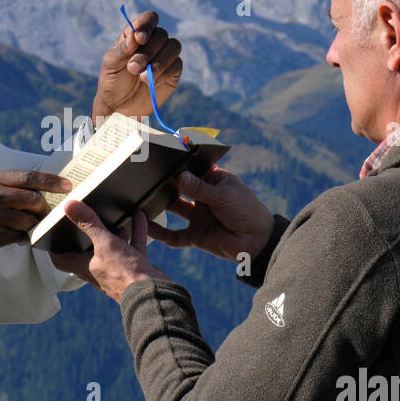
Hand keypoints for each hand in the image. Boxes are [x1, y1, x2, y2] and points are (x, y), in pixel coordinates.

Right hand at [0, 170, 71, 283]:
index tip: (69, 185)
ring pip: (26, 222)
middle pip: (32, 200)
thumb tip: (37, 188)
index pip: (27, 177)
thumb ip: (2, 185)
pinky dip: (16, 238)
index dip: (51, 181)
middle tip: (44, 212)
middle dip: (43, 208)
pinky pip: (15, 238)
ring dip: (29, 226)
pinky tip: (4, 237)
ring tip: (18, 226)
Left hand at [50, 203, 167, 303]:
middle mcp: (99, 268)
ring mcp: (117, 268)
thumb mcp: (104, 243)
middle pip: (87, 251)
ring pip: (112, 247)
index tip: (52, 235)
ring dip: (113, 232)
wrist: (151, 294)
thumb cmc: (124, 275)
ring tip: (113, 215)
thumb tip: (69, 206)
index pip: (62, 260)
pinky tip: (139, 216)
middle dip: (86, 235)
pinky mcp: (134, 267)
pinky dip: (135, 231)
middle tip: (84, 218)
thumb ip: (89, 224)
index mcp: (84, 266)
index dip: (55, 249)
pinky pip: (133, 246)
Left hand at [92, 10, 182, 120]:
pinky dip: (164, 73)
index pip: (149, 19)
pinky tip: (150, 83)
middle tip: (132, 68)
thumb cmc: (112, 82)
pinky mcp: (172, 73)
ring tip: (141, 78)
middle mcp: (153, 43)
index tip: (140, 39)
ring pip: (173, 47)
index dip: (147, 25)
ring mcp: (164, 57)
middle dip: (148, 52)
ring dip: (159, 62)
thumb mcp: (110, 64)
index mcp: (136, 35)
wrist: (119, 107)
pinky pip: (177, 65)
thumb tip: (135, 34)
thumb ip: (123, 48)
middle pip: (161, 35)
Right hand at [147, 166, 274, 261]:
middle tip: (146, 177)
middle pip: (180, 188)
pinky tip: (146, 226)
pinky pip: (174, 235)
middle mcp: (203, 197)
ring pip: (174, 209)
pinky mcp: (195, 235)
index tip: (161, 158)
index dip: (179, 164)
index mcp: (213, 180)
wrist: (257, 242)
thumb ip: (199, 188)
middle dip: (165, 183)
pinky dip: (160, 233)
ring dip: (160, 204)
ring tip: (142, 197)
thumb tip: (178, 176)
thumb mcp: (223, 195)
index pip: (193, 169)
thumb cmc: (247, 210)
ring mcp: (198, 216)